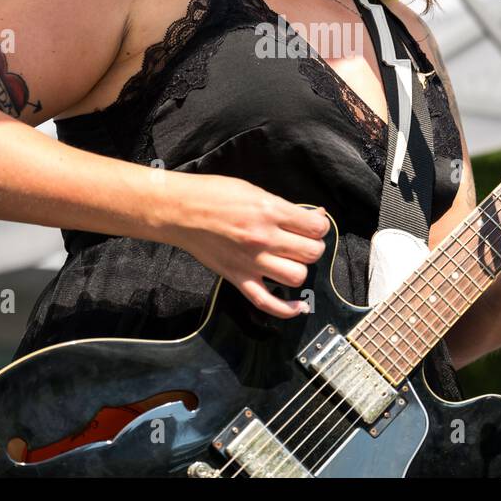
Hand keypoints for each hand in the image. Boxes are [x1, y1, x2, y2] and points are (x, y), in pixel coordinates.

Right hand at [158, 173, 330, 318]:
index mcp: (269, 212)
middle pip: (312, 253)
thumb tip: (315, 216)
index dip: (320, 226)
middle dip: (313, 247)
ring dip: (300, 270)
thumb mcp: (253, 190)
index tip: (313, 226)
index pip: (316, 227)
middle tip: (302, 242)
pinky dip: (287, 309)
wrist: (179, 211)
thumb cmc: (213, 195)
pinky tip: (297, 306)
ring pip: (297, 277)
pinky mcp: (238, 278)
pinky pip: (267, 302)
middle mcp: (263, 238)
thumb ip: (284, 207)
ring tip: (291, 261)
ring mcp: (251, 261)